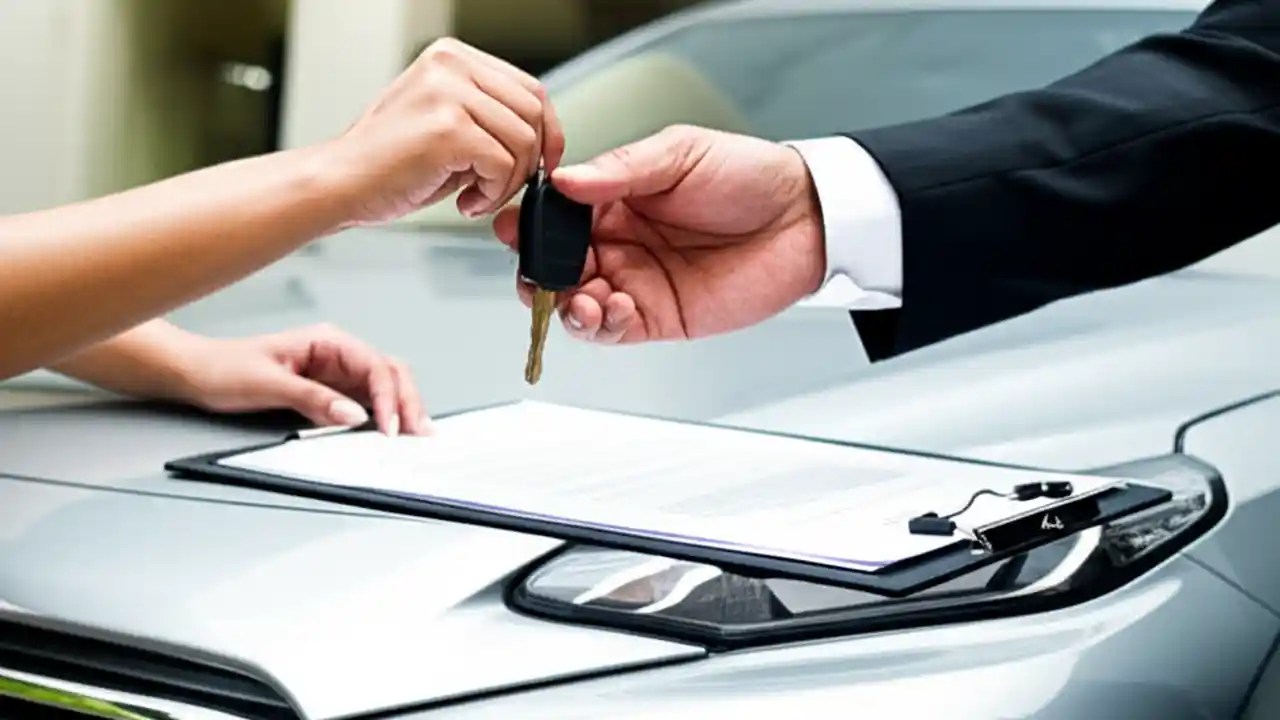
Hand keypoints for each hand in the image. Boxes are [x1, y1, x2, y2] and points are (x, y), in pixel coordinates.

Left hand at [174, 325, 429, 435]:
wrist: (197, 373)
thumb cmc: (225, 368)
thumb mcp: (268, 383)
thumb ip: (314, 398)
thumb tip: (355, 416)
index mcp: (328, 341)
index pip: (374, 366)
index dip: (388, 397)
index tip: (390, 427)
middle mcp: (338, 354)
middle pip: (389, 373)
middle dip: (408, 401)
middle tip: (418, 433)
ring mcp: (336, 373)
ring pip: (383, 387)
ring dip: (402, 408)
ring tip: (416, 434)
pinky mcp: (330, 392)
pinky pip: (364, 403)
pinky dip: (382, 417)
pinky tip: (391, 432)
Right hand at [326, 38, 564, 224]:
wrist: (340, 183)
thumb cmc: (389, 163)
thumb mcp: (448, 122)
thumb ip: (490, 118)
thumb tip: (544, 139)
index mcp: (453, 57)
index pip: (530, 88)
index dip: (547, 131)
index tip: (543, 163)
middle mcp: (451, 65)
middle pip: (533, 113)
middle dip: (528, 161)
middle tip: (497, 187)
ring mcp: (448, 94)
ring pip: (523, 142)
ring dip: (507, 183)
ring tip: (474, 196)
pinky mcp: (448, 129)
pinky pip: (503, 165)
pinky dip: (492, 195)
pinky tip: (463, 202)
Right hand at [493, 125, 825, 343]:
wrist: (806, 219)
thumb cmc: (749, 176)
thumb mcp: (680, 153)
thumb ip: (621, 170)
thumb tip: (566, 180)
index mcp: (614, 198)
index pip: (554, 215)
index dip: (530, 223)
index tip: (516, 226)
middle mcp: (617, 242)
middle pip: (554, 265)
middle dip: (537, 273)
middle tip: (539, 272)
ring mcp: (634, 281)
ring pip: (574, 303)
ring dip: (565, 305)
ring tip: (582, 299)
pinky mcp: (657, 317)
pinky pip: (612, 330)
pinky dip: (600, 325)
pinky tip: (613, 308)